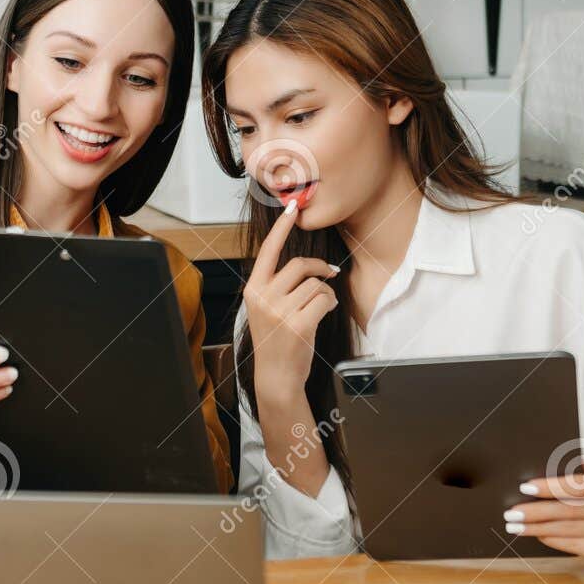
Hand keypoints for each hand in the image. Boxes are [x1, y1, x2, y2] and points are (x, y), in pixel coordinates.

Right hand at [242, 201, 339, 397]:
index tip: (292, 207)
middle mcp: (263, 298)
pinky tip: (324, 314)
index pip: (268, 250)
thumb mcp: (266, 309)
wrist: (276, 376)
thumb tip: (305, 264)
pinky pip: (324, 300)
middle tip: (329, 274)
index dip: (282, 227)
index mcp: (253, 289)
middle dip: (320, 268)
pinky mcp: (298, 325)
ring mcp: (280, 312)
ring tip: (320, 307)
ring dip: (325, 293)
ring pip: (316, 284)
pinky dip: (330, 304)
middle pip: (300, 265)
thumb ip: (277, 285)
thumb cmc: (275, 341)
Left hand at [504, 472, 583, 571]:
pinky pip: (574, 546)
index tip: (525, 487)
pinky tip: (539, 535)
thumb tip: (537, 486)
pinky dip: (553, 540)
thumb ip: (581, 484)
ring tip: (516, 526)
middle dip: (536, 512)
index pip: (580, 485)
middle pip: (571, 510)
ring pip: (570, 530)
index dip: (551, 487)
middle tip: (510, 514)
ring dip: (538, 529)